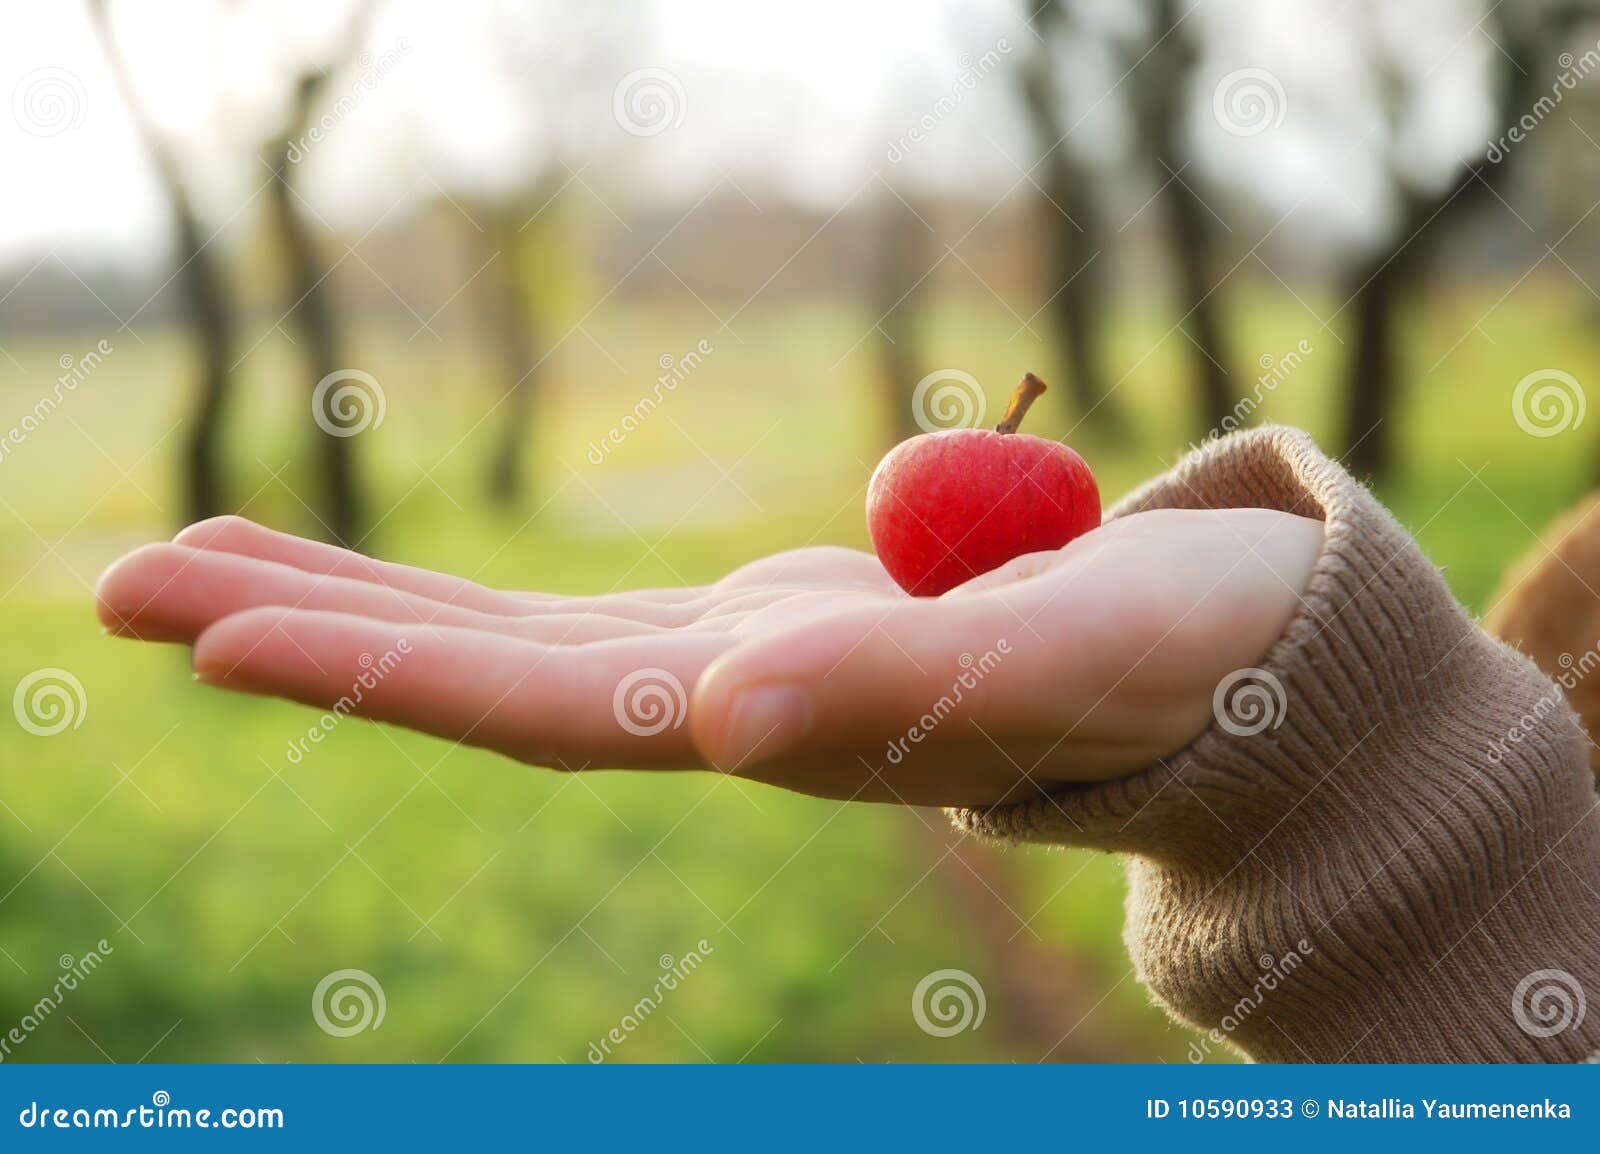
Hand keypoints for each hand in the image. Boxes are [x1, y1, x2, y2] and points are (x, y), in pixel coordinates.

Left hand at [94, 510, 1321, 806]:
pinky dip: (454, 585)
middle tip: (115, 573)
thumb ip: (911, 688)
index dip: (385, 673)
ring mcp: (725, 672)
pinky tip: (369, 569)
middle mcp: (728, 714)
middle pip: (480, 680)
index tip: (214, 631)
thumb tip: (724, 715)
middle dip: (305, 631)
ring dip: (348, 602)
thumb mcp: (1068, 653)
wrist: (1217, 663)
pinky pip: (565, 609)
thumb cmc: (1176, 658)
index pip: (546, 708)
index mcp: (789, 730)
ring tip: (181, 556)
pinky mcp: (743, 627)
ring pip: (502, 643)